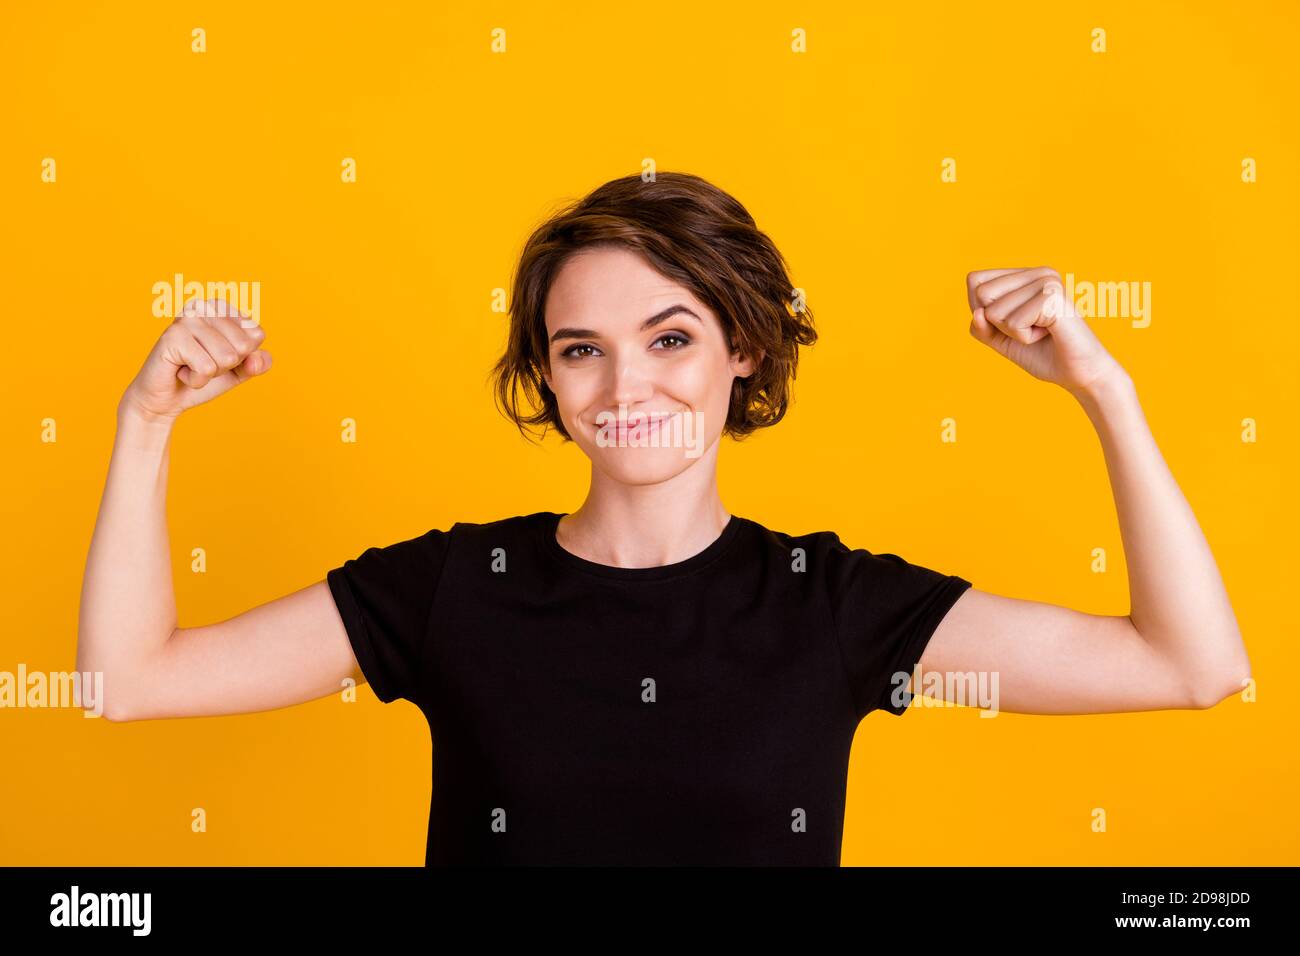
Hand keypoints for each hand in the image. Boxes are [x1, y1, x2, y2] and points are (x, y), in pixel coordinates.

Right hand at [119, 298, 271, 423]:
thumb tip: (256, 359)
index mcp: (221, 307)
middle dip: (226, 364)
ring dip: (211, 372)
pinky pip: (206, 368)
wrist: (165, 399)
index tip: (217, 355)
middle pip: (244, 346)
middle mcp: (203, 306)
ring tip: (190, 366)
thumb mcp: (239, 370)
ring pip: (227, 357)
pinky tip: (181, 372)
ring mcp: (187, 318)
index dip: (242, 356)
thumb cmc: (202, 377)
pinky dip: (197, 380)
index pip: (257, 334)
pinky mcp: (172, 336)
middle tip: (202, 362)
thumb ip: (257, 363)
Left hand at [965, 267, 1123, 395]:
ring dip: (1013, 332)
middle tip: (1030, 328)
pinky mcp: (1052, 295)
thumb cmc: (1041, 354)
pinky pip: (1012, 322)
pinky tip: (1047, 333)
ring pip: (994, 310)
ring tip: (1041, 331)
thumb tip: (978, 313)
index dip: (982, 310)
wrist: (1077, 374)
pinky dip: (1024, 337)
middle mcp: (1037, 272)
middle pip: (981, 293)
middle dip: (997, 322)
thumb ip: (981, 326)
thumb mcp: (1001, 340)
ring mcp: (1047, 281)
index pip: (975, 280)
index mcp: (1026, 275)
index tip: (1014, 322)